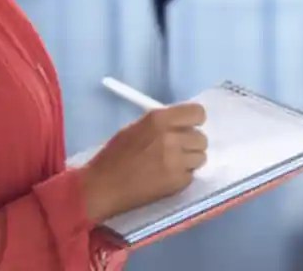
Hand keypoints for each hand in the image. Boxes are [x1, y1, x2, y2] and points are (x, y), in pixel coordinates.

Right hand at [80, 104, 207, 222]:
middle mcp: (171, 137)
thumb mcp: (134, 129)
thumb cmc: (113, 157)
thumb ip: (161, 124)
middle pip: (201, 137)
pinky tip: (164, 178)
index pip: (197, 112)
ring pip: (201, 157)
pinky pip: (191, 175)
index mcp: (158, 119)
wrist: (101, 188)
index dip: (194, 121)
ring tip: (170, 166)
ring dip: (189, 161)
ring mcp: (176, 161)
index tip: (188, 127)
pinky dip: (182, 177)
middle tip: (176, 151)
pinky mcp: (178, 181)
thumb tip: (182, 124)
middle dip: (191, 144)